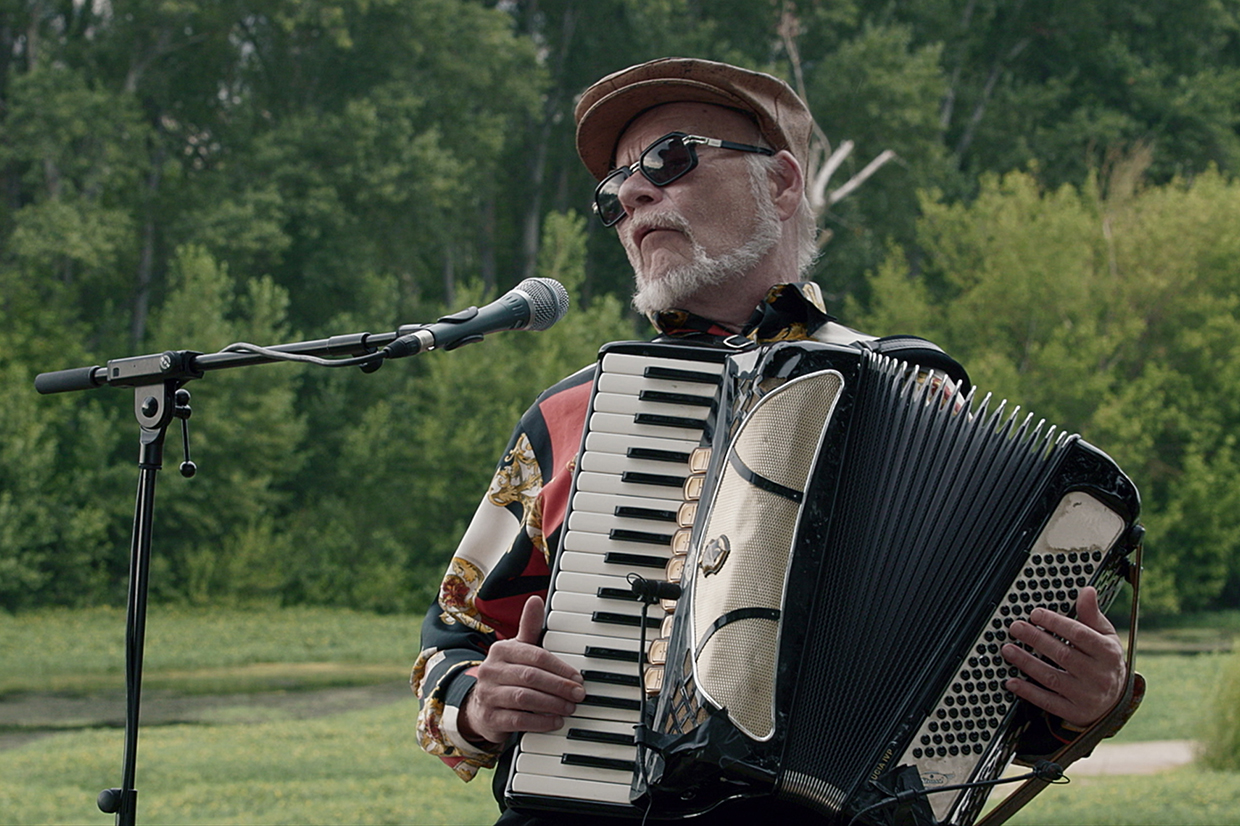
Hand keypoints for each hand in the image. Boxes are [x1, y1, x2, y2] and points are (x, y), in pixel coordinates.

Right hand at [457, 595, 585, 745]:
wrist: (479, 706)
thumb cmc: (507, 675)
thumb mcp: (517, 651)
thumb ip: (529, 628)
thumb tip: (535, 599)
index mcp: (500, 650)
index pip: (535, 655)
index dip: (560, 667)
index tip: (577, 677)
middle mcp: (490, 670)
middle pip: (531, 677)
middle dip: (559, 686)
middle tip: (578, 694)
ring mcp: (487, 695)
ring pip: (524, 698)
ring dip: (552, 704)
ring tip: (569, 708)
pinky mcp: (490, 718)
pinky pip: (518, 720)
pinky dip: (540, 722)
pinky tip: (555, 721)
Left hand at [1001, 586, 1126, 727]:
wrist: (1116, 700)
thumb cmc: (1105, 661)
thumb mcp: (1105, 637)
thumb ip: (1092, 615)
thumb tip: (1087, 591)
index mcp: (1108, 653)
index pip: (1079, 635)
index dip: (1055, 623)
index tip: (1035, 614)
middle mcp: (1099, 675)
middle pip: (1063, 655)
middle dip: (1036, 640)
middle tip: (1016, 628)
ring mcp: (1087, 696)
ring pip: (1052, 678)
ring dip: (1027, 663)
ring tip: (1008, 649)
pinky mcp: (1075, 712)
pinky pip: (1048, 702)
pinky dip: (1028, 692)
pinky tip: (1012, 682)